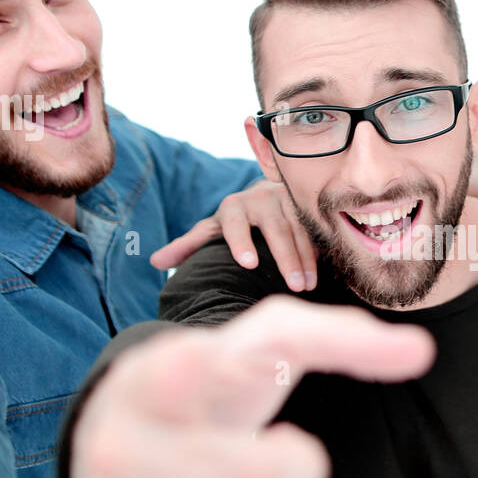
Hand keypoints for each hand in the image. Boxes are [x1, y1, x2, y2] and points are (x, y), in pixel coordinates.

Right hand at [70, 296, 435, 477]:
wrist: (127, 431)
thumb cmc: (215, 382)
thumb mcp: (267, 343)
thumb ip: (340, 337)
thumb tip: (422, 352)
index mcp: (159, 373)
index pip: (196, 371)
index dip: (228, 378)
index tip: (253, 373)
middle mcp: (119, 439)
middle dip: (296, 471)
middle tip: (285, 451)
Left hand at [150, 179, 318, 291]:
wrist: (266, 191)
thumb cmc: (234, 220)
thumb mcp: (211, 229)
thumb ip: (188, 245)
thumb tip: (155, 262)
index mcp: (232, 207)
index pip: (235, 223)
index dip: (241, 241)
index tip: (248, 264)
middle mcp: (259, 199)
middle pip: (275, 228)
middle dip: (285, 258)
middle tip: (293, 286)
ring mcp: (285, 199)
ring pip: (298, 230)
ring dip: (305, 259)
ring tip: (308, 286)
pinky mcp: (306, 204)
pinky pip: (315, 228)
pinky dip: (319, 251)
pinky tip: (322, 273)